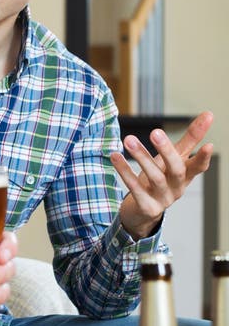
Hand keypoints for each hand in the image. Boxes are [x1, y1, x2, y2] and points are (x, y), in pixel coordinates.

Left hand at [111, 111, 213, 240]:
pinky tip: (115, 156)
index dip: (203, 157)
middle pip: (176, 169)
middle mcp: (177, 188)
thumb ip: (191, 138)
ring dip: (141, 157)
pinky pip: (135, 189)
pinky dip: (125, 171)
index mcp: (186, 175)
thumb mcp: (175, 158)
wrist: (142, 211)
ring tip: (128, 139)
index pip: (198, 167)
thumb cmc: (161, 178)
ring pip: (154, 177)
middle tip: (155, 131)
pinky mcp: (146, 207)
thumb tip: (209, 114)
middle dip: (166, 150)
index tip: (209, 145)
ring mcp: (162, 199)